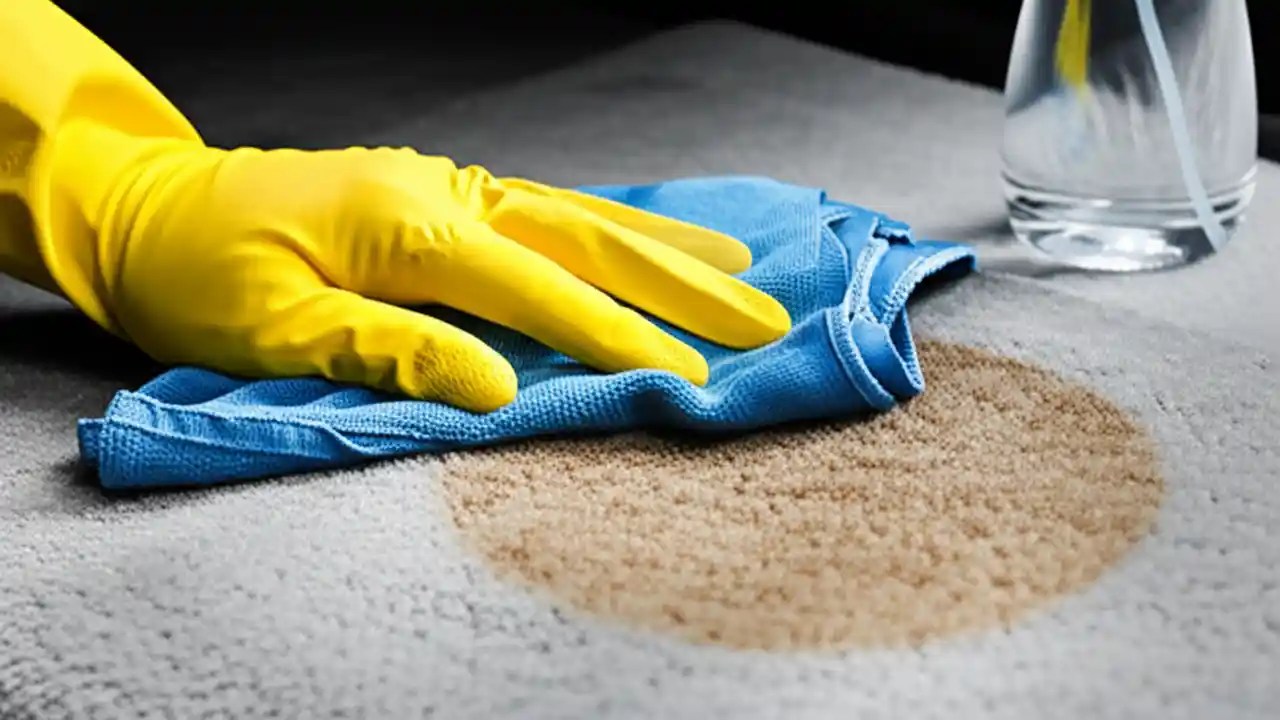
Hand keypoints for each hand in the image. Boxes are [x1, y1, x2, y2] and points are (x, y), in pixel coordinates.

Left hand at [55, 122, 789, 410]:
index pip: (535, 290)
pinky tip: (653, 238)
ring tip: (741, 268)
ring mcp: (448, 187)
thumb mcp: (274, 331)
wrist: (149, 208)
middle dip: (680, 283)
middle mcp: (445, 194)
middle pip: (585, 238)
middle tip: (763, 316)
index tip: (689, 374)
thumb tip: (494, 386)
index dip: (615, 336)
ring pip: (579, 214)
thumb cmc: (202, 276)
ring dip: (665, 244)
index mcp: (408, 228)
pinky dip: (613, 224)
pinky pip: (548, 208)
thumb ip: (390, 350)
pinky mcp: (443, 195)